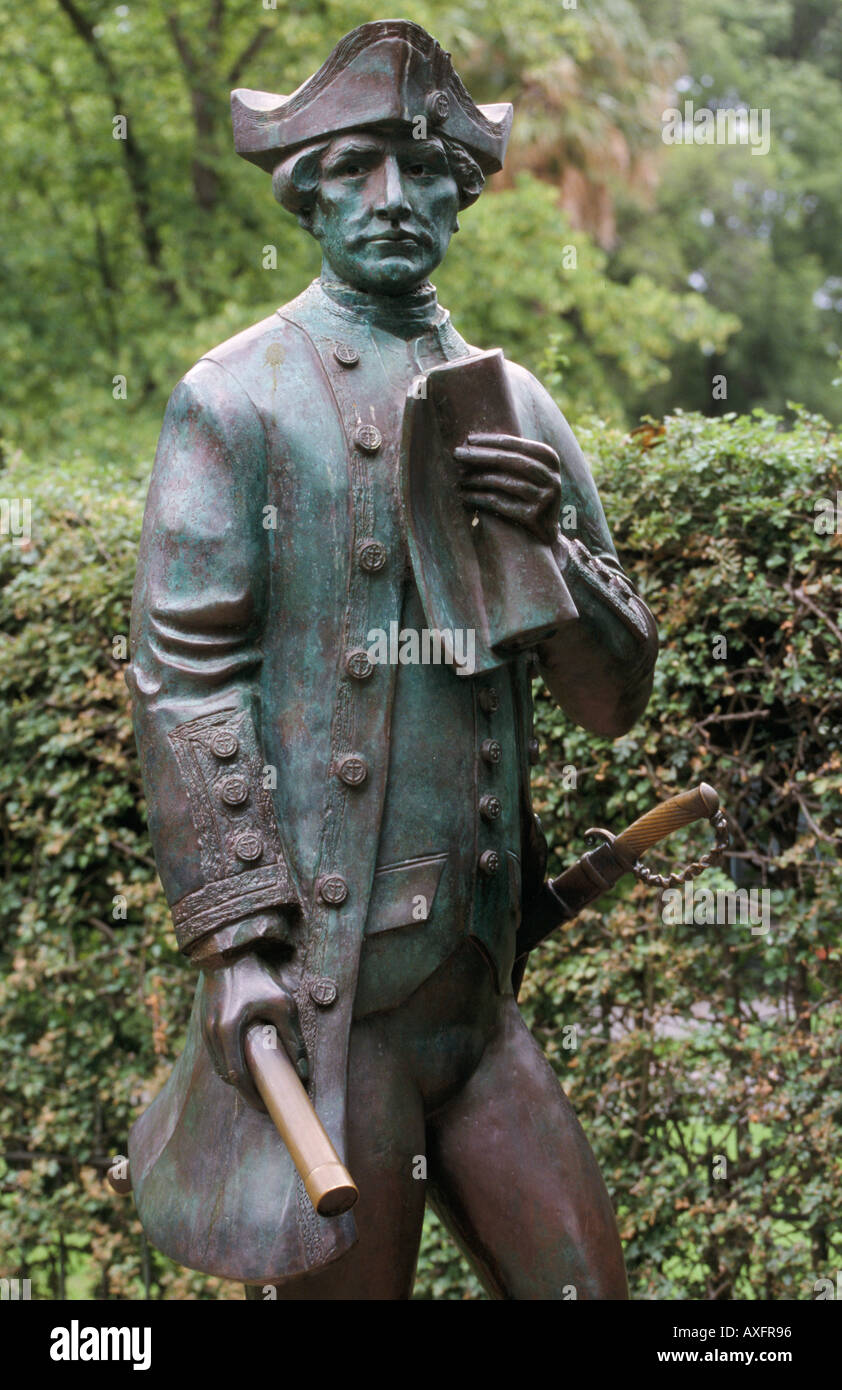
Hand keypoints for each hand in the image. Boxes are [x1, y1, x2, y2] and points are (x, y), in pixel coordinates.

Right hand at [200, 950, 306, 1111]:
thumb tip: (303, 1070)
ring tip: (260, 1084)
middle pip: (227, 1076)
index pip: (238, 1077)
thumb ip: (293, 1038)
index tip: (269, 1107)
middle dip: (247, 1092)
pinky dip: (231, 1062)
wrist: (229, 949)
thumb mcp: (283, 1003)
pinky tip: (247, 1061)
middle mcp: (211, 1033)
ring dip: (239, 1077)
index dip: (254, 1096)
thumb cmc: (258, 975)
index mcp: (227, 1031)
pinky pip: (217, 1052)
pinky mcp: (205, 1021)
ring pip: (220, 1065)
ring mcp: (205, 1027)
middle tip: (266, 1102)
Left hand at [455, 432, 561, 544]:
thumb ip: (511, 456)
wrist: (545, 531)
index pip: (516, 444)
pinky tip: (464, 496)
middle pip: (510, 461)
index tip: (468, 439)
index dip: (490, 441)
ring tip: (459, 477)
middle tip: (457, 453)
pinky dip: (479, 498)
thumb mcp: (528, 472)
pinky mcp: (534, 517)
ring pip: (504, 482)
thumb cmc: (529, 494)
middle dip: (480, 456)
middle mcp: (551, 477)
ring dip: (477, 478)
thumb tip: (471, 442)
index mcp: (550, 459)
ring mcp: (545, 498)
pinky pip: (500, 503)